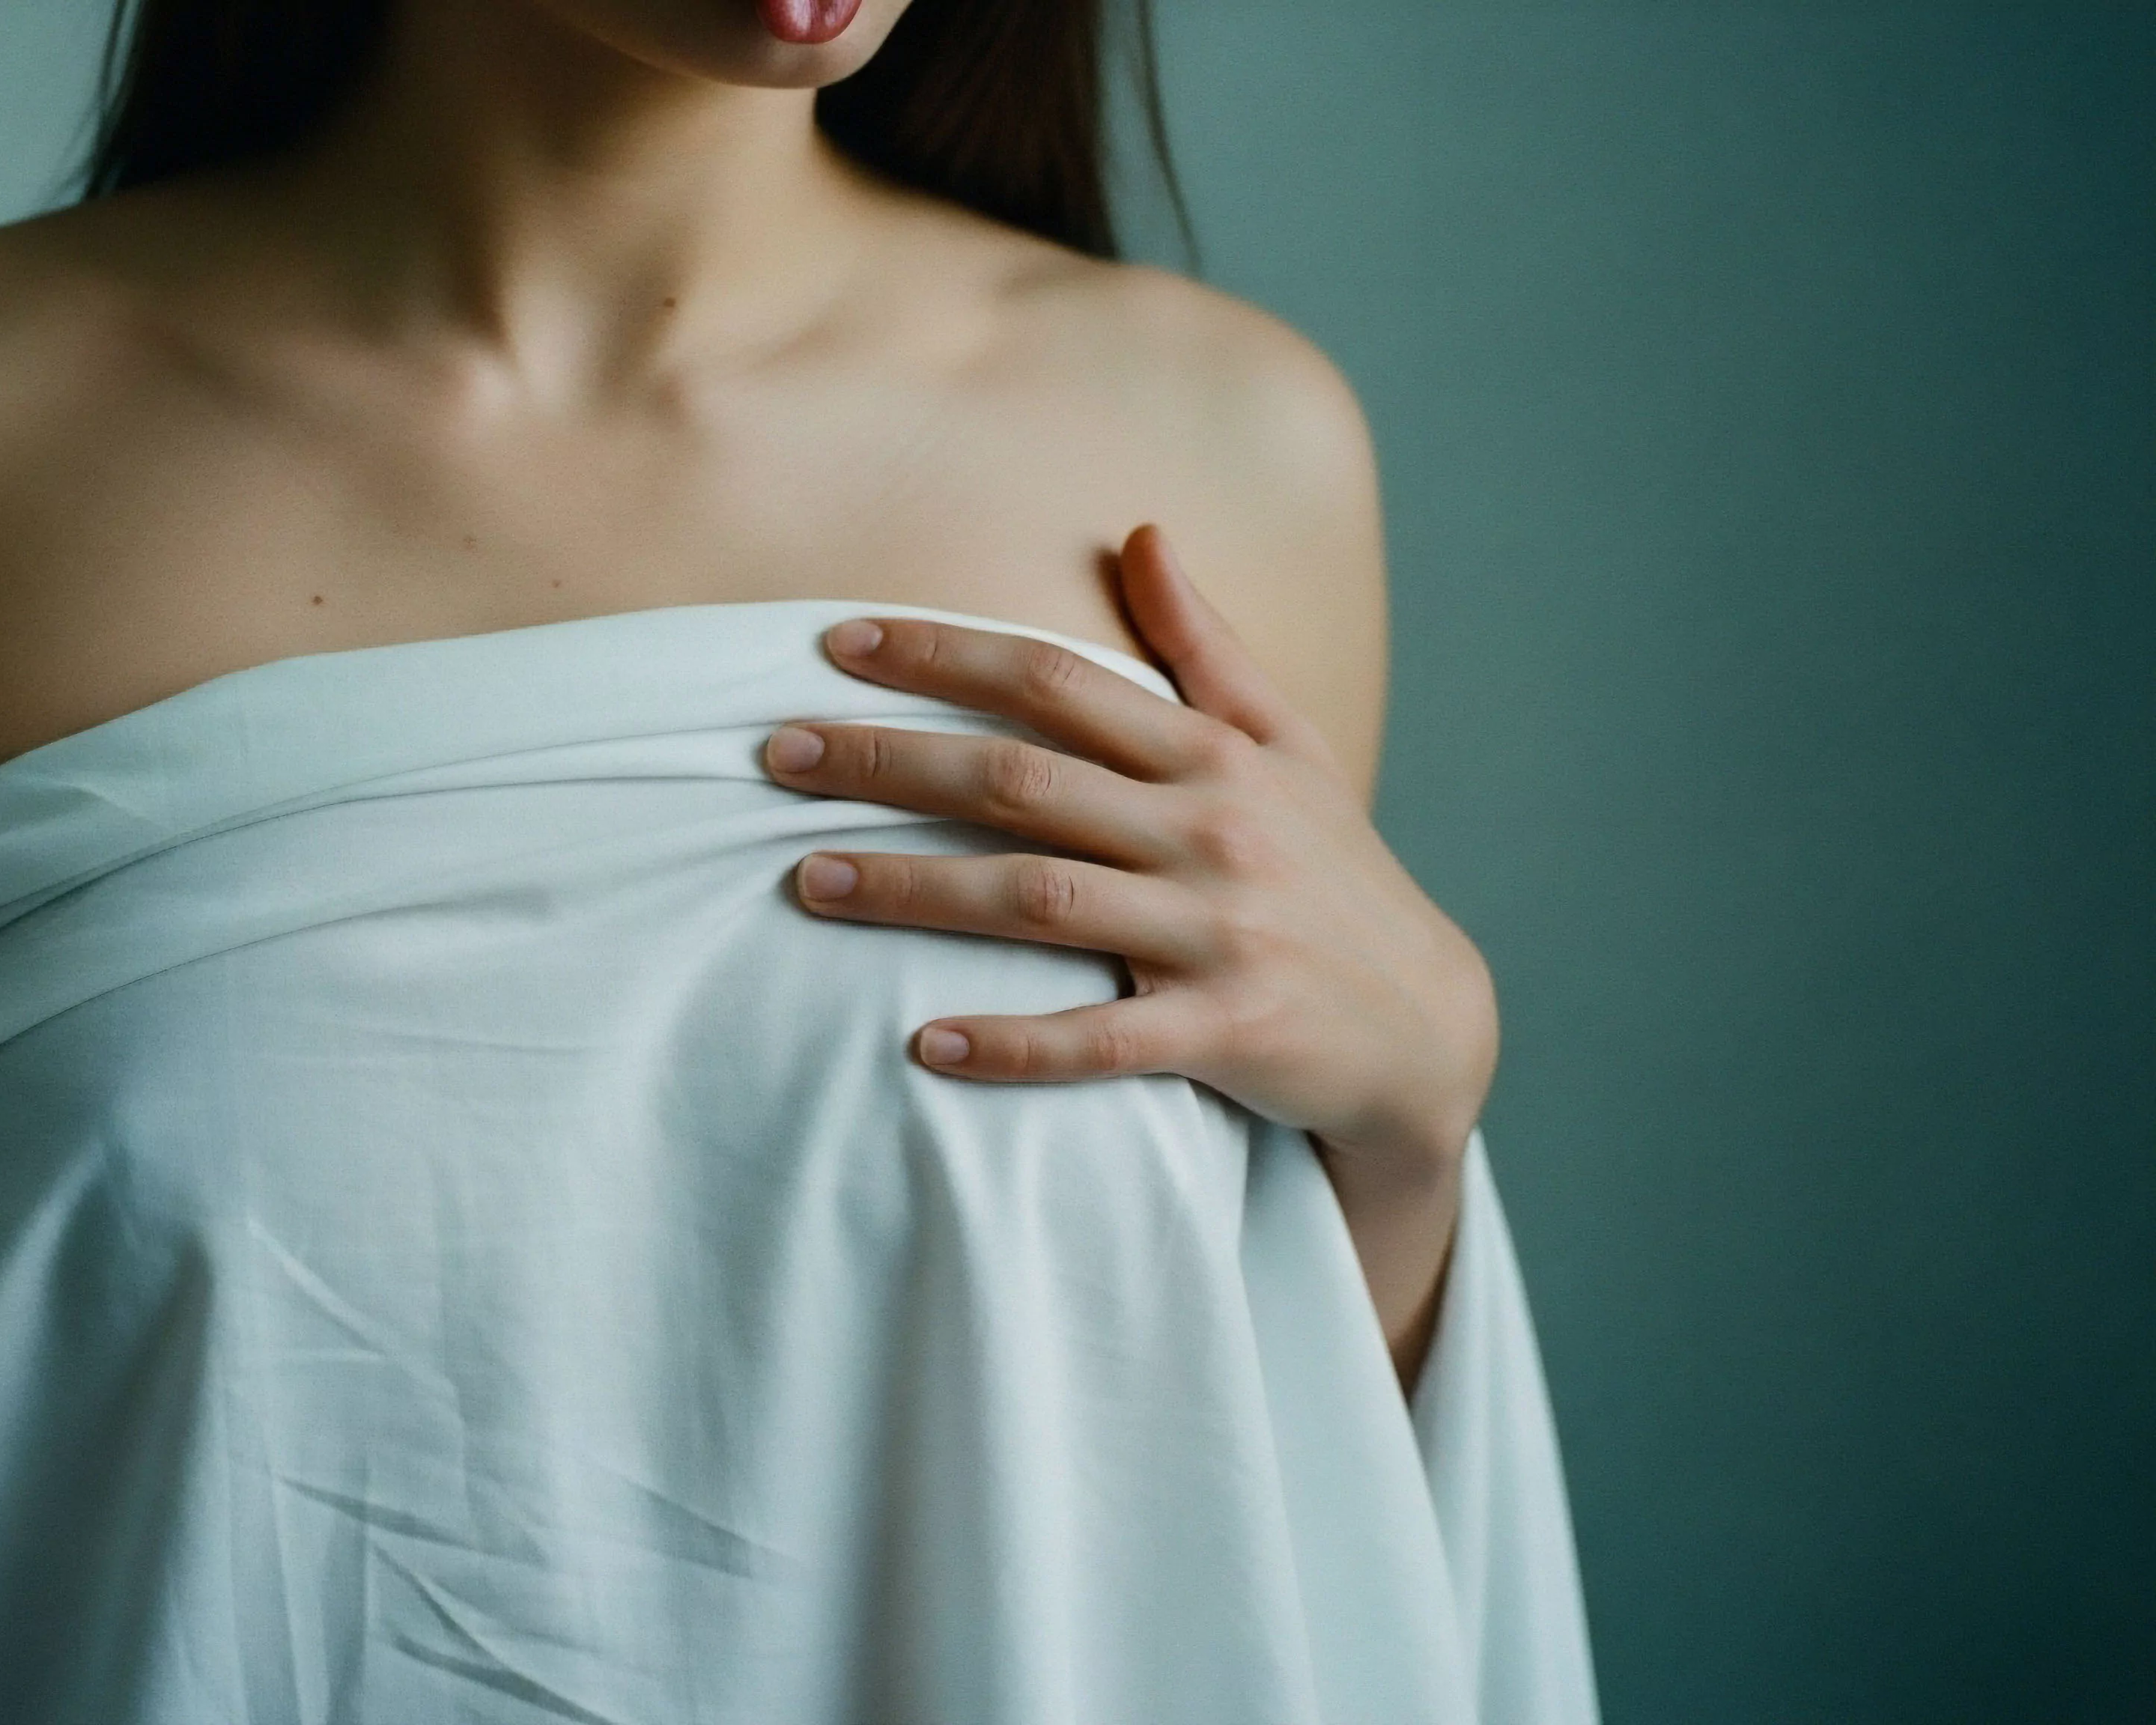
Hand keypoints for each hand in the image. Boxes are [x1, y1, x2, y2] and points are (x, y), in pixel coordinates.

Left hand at [759, 525, 1496, 1192]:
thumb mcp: (1288, 748)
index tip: (837, 643)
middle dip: (889, 761)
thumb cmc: (1334, 875)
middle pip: (1018, 781)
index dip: (943, 655)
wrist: (1431, 1029)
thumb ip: (1206, 647)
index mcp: (1212, 755)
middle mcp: (1211, 831)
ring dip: (912, 889)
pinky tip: (923, 1042)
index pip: (1056, 682)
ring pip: (1037, 900)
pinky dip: (1012, 1043)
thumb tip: (1142, 533)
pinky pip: (1100, 1042)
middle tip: (776, 755)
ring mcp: (1217, 934)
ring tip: (805, 881)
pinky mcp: (1226, 1034)